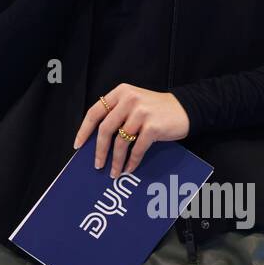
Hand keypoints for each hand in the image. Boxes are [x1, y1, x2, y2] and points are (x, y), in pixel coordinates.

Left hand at [73, 84, 190, 178]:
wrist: (185, 109)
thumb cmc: (156, 109)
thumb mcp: (134, 102)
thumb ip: (117, 113)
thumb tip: (97, 141)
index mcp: (120, 92)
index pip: (95, 112)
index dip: (84, 130)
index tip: (78, 145)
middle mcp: (129, 100)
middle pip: (105, 129)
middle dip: (99, 150)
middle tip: (97, 165)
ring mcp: (141, 113)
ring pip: (121, 142)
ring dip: (115, 160)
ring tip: (114, 172)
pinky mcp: (153, 127)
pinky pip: (137, 149)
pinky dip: (131, 161)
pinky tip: (129, 168)